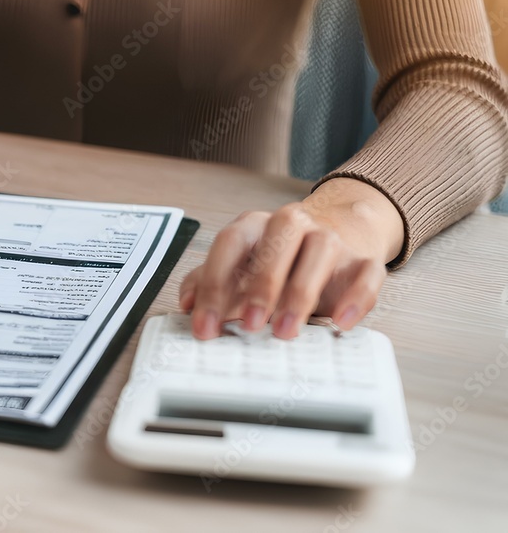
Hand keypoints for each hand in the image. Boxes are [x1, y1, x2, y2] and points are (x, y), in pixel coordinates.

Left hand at [178, 178, 403, 339]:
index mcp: (255, 225)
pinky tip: (341, 323)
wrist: (338, 231)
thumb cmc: (278, 258)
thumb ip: (210, 282)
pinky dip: (356, 298)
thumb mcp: (239, 267)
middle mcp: (292, 224)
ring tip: (285, 331)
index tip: (205, 325)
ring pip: (319, 252)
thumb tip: (187, 304)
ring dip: (300, 294)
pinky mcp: (362, 259)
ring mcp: (330, 238)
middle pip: (276, 242)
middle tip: (248, 324)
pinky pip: (367, 273)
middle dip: (260, 284)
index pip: (229, 244)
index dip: (213, 284)